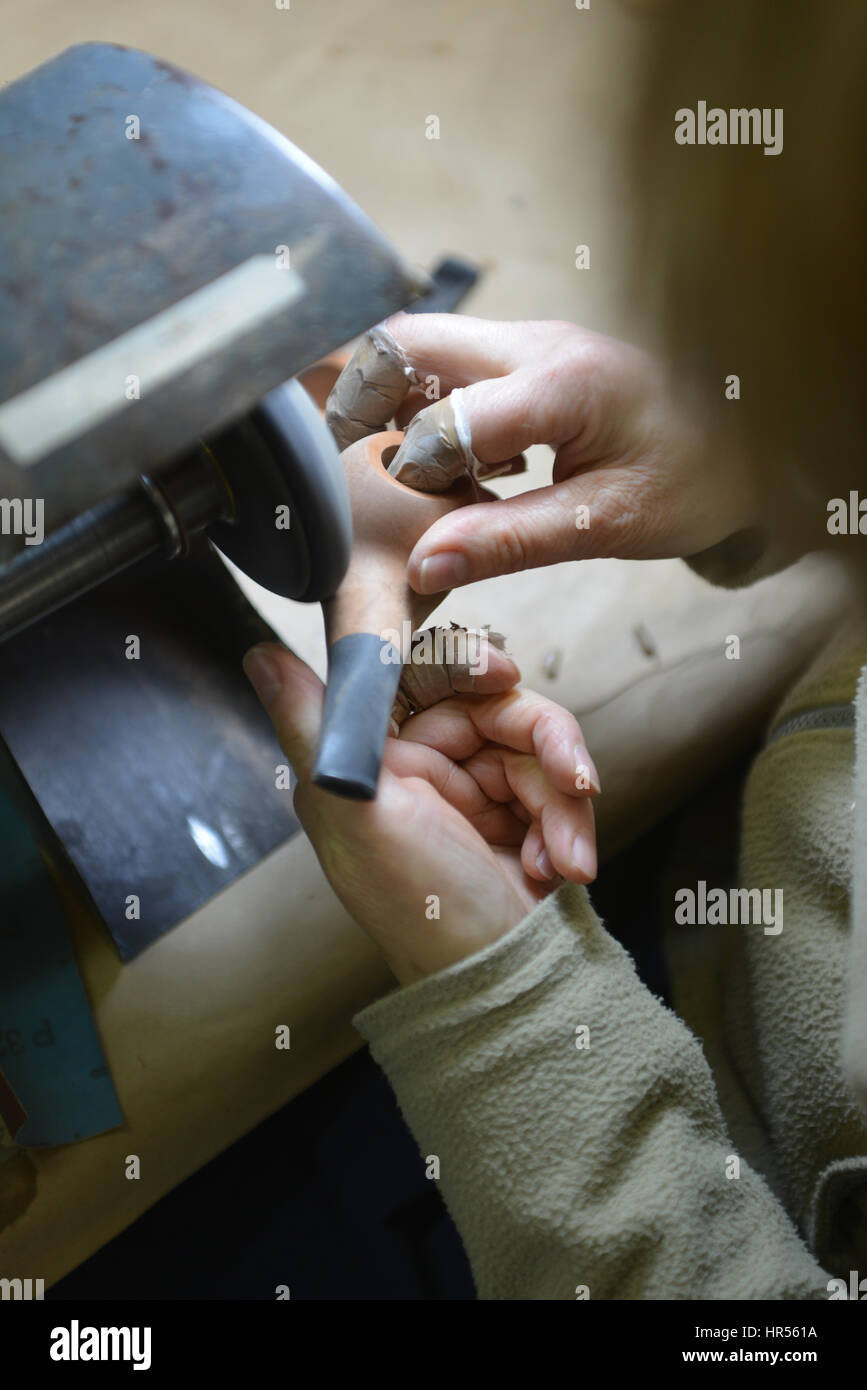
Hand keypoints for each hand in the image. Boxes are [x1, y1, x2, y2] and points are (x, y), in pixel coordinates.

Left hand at [243, 642, 598, 985]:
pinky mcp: (519, 813)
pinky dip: (567, 826)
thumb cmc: (418, 908)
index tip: (502, 672)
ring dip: (560, 800)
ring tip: (562, 856)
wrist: (496, 986)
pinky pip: (558, 786)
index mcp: (373, 757)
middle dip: (542, 745)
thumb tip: (259, 656)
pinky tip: (559, 867)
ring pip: (537, 746)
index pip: (420, 674)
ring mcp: (473, 789)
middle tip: (570, 778)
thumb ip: (316, 728)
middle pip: (495, 705)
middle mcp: (421, 767)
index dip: (464, 663)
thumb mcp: (357, 813)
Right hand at [326, 314, 762, 592]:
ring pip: (423, 344)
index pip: (446, 415)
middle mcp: (537, 342)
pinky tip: (444, 458)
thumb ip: (512, 542)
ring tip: (395, 464)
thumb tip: (424, 566)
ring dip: (392, 399)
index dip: (411, 469)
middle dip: (364, 398)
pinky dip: (424, 403)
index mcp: (563, 383)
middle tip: (354, 465)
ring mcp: (531, 340)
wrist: (756, 438)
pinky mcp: (530, 354)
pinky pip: (452, 364)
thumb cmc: (696, 479)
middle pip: (410, 341)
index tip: (405, 516)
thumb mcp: (608, 524)